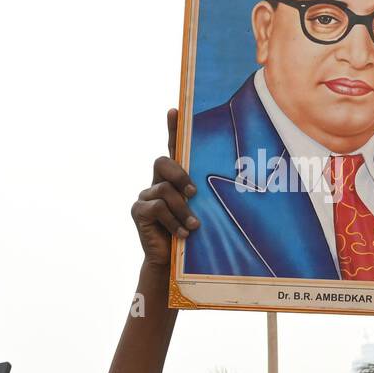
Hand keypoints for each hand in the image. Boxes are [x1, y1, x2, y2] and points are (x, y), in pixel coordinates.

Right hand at [131, 108, 199, 270]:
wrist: (172, 262)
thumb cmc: (192, 233)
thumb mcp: (202, 210)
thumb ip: (204, 196)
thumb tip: (235, 180)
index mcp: (173, 178)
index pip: (173, 148)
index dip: (172, 129)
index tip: (174, 110)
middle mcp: (157, 181)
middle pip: (163, 162)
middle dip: (180, 175)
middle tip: (194, 193)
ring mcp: (145, 195)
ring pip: (164, 190)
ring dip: (182, 209)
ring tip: (194, 225)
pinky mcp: (138, 210)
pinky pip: (157, 207)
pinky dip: (173, 221)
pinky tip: (183, 233)